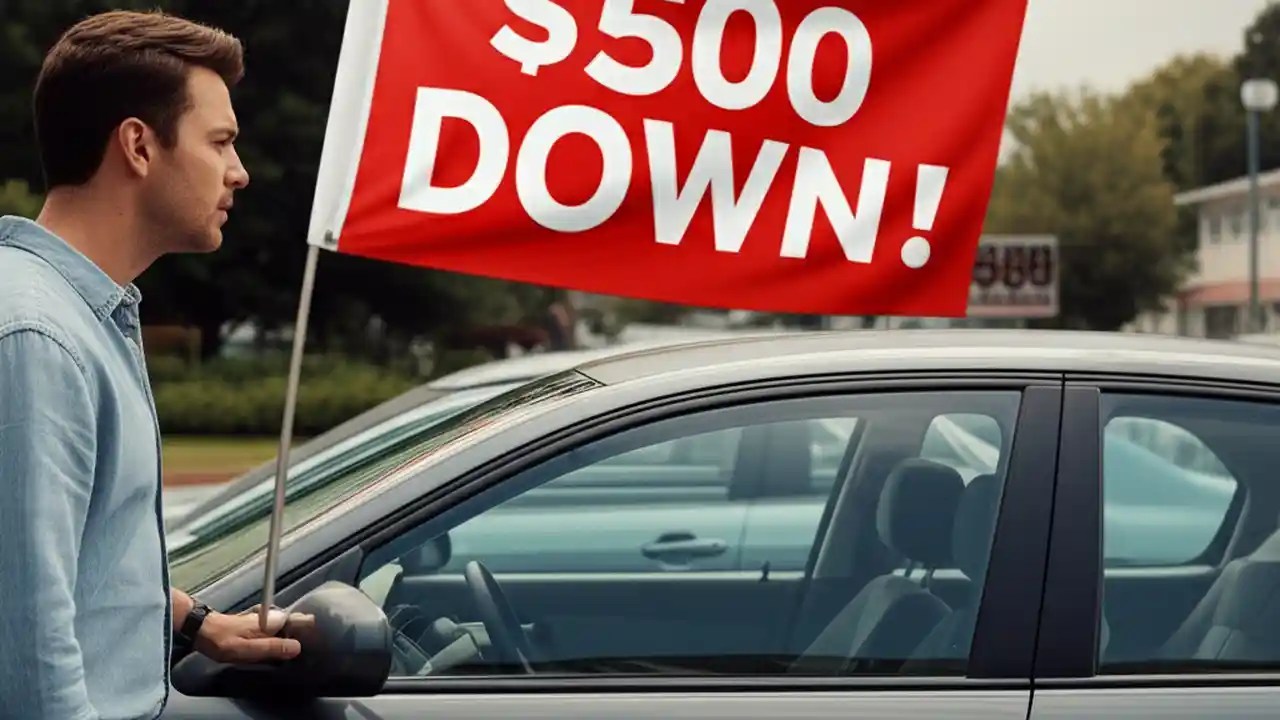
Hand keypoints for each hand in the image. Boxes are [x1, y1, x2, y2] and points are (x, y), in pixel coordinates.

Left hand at [194, 605, 313, 664]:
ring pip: (287, 627)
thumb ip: (272, 647)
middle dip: (302, 636)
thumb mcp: (248, 648)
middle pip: (297, 624)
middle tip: (297, 655)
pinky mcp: (258, 624)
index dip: (311, 632)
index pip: (304, 620)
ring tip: (288, 654)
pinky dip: (279, 638)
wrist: (202, 630)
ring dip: (290, 638)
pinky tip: (274, 649)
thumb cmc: (223, 640)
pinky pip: (277, 630)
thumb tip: (297, 647)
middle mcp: (273, 617)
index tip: (312, 645)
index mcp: (274, 621)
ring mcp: (266, 619)